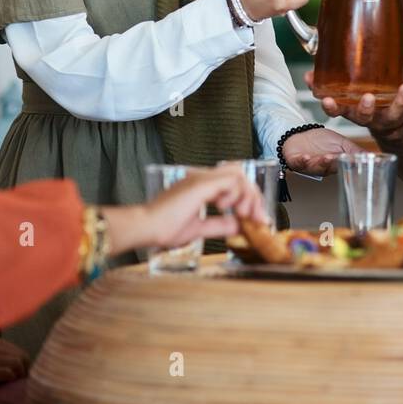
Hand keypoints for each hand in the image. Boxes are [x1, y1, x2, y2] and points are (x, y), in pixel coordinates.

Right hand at [0, 336, 30, 389]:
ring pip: (18, 364)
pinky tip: (3, 383)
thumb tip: (14, 359)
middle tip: (19, 379)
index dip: (21, 362)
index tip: (19, 372)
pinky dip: (10, 379)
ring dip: (18, 375)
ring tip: (12, 381)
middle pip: (21, 356)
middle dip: (23, 369)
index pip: (16, 350)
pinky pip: (8, 373)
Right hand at [130, 164, 267, 248]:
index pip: (233, 181)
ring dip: (247, 194)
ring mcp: (201, 179)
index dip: (249, 198)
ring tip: (243, 213)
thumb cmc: (163, 229)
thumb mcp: (199, 228)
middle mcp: (202, 178)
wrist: (145, 227)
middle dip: (254, 196)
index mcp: (201, 187)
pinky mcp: (200, 184)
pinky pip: (230, 180)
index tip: (256, 219)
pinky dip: (236, 194)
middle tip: (257, 218)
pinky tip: (227, 208)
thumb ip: (219, 225)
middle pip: (239, 174)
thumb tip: (239, 226)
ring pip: (237, 174)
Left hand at [280, 127, 362, 175]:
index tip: (359, 166)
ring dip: (322, 163)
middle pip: (331, 167)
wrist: (300, 135)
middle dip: (335, 163)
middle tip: (339, 158)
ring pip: (317, 167)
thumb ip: (356, 151)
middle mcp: (324, 167)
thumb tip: (375, 158)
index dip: (351, 166)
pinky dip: (303, 161)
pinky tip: (305, 157)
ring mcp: (310, 165)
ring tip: (326, 157)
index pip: (346, 166)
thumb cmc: (321, 141)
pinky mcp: (296, 162)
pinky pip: (300, 164)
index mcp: (336, 164)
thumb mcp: (342, 143)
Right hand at [308, 66, 402, 141]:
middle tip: (367, 98)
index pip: (339, 112)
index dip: (332, 108)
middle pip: (366, 117)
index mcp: (353, 112)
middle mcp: (370, 117)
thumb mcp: (345, 99)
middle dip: (366, 109)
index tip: (326, 101)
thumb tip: (308, 75)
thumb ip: (327, 86)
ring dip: (399, 100)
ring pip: (395, 112)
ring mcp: (389, 115)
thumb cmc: (364, 106)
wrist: (391, 126)